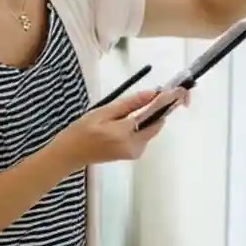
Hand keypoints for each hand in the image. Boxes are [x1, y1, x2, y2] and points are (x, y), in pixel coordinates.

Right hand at [54, 89, 176, 168]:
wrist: (70, 154)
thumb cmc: (82, 130)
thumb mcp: (103, 112)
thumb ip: (129, 104)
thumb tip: (152, 94)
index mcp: (125, 134)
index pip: (153, 116)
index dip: (165, 103)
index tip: (175, 90)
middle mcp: (134, 146)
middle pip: (156, 124)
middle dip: (159, 109)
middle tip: (158, 93)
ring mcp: (135, 152)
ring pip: (151, 129)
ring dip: (149, 116)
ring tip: (135, 106)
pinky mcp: (133, 154)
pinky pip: (144, 135)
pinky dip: (142, 125)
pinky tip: (129, 119)